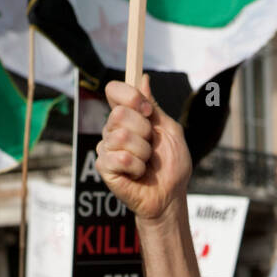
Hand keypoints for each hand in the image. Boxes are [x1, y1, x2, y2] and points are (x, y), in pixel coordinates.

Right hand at [96, 76, 191, 222]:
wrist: (169, 197)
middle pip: (119, 113)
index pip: (115, 91)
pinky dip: (136, 167)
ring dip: (142, 152)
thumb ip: (155, 107)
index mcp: (129, 117)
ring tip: (146, 163)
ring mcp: (107, 148)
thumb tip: (143, 79)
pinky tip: (138, 174)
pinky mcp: (104, 167)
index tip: (148, 111)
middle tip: (151, 147)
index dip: (130, 95)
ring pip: (120, 136)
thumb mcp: (169, 131)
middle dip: (143, 131)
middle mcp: (114, 130)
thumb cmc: (171, 167)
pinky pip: (120, 158)